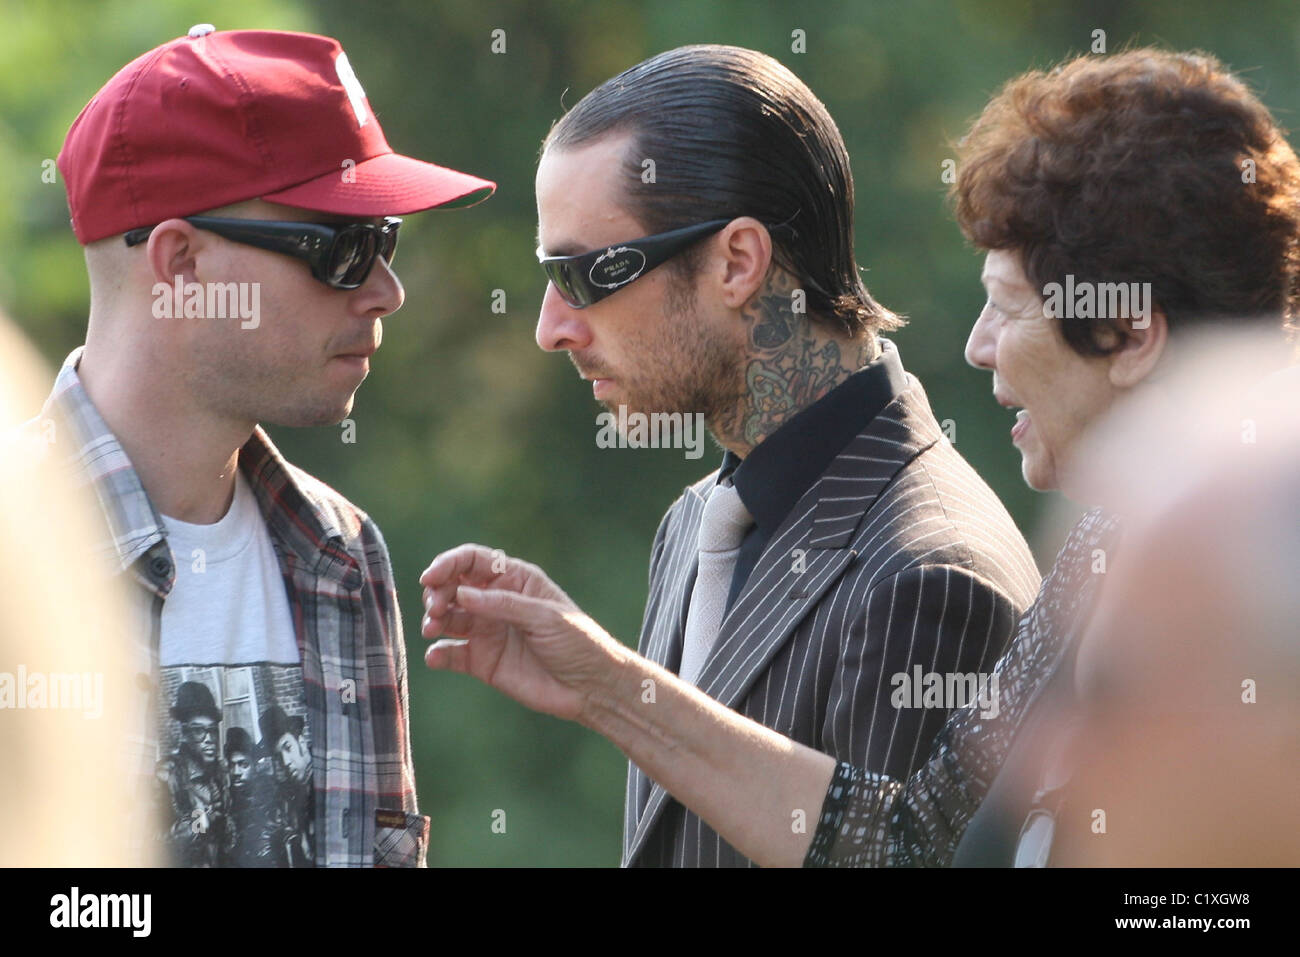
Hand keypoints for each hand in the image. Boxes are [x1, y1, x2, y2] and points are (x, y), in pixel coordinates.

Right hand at [419, 544, 626, 722]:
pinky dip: (438, 654)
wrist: (591, 687)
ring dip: (433, 620)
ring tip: (431, 628)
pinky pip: (451, 654)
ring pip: (448, 618)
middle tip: (436, 609)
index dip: (448, 564)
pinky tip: (435, 657)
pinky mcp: (482, 661)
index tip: (429, 578)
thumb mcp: (545, 617)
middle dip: (438, 593)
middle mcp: (496, 602)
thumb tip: (461, 593)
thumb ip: (503, 605)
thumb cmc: (577, 643)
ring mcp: (488, 631)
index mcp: (515, 581)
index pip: (473, 562)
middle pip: (454, 587)